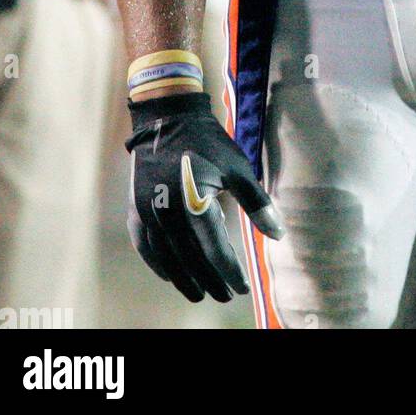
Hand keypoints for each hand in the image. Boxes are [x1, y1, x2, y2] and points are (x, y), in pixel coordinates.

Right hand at [126, 92, 283, 302]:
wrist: (167, 118)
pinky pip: (145, 246)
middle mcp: (167, 213)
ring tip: (199, 294)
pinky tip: (171, 275)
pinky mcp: (135, 209)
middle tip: (225, 296)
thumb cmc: (208, 142)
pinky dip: (158, 264)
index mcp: (195, 203)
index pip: (215, 250)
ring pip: (166, 258)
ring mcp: (147, 213)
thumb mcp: (238, 168)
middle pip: (191, 259)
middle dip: (210, 280)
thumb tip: (280, 235)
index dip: (229, 272)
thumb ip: (258, 203)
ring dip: (184, 279)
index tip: (242, 288)